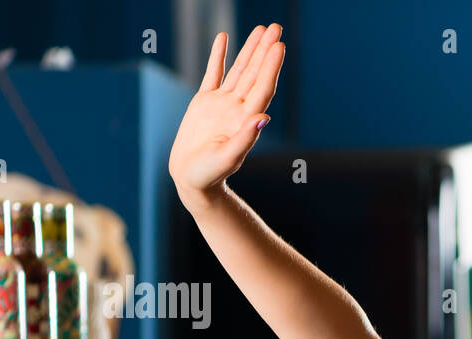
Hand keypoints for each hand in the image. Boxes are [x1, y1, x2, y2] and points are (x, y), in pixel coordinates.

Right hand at [168, 23, 285, 206]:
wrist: (192, 179)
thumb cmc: (210, 174)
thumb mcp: (227, 157)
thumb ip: (245, 139)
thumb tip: (263, 118)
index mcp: (245, 120)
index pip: (262, 87)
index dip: (271, 66)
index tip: (279, 46)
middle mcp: (238, 108)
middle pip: (255, 73)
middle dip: (266, 50)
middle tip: (277, 27)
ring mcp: (222, 104)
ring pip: (239, 70)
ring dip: (250, 49)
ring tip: (262, 29)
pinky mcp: (205, 102)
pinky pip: (213, 73)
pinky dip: (218, 55)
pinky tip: (224, 38)